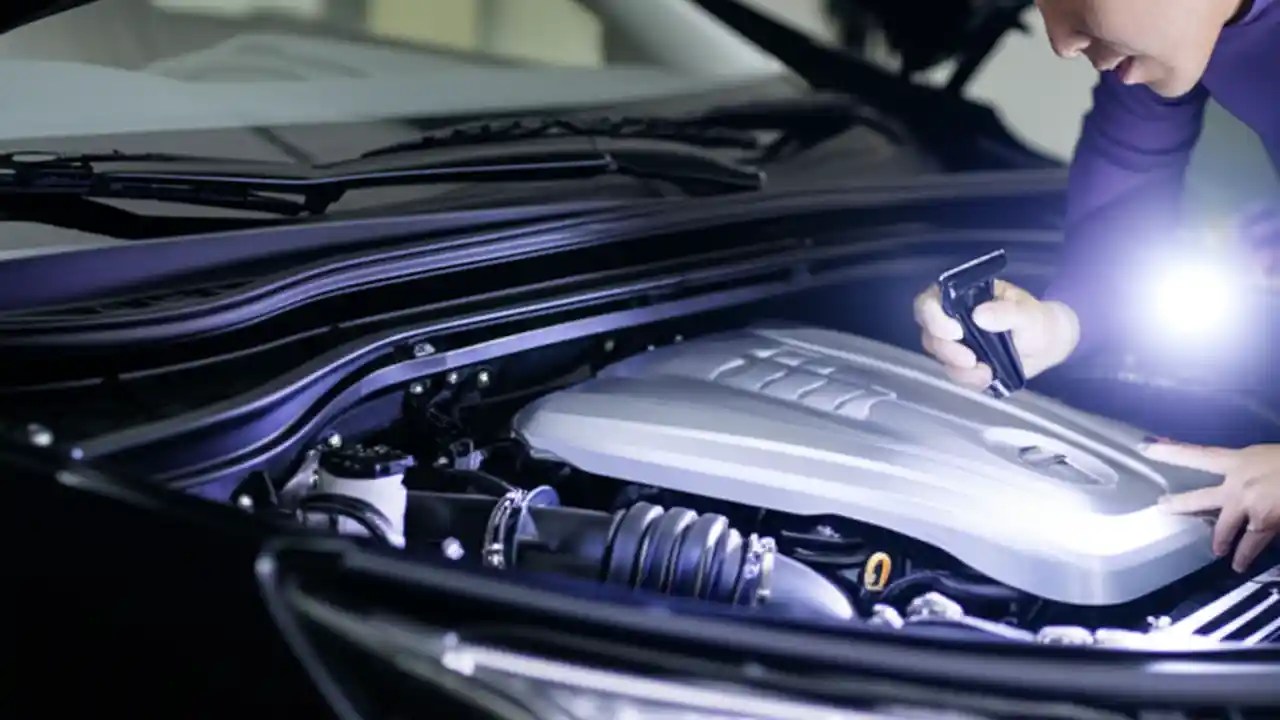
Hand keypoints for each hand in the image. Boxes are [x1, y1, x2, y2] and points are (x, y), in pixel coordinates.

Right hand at [912, 280, 1080, 389]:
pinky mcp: (961, 363)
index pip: (929, 302)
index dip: (933, 318)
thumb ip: (1006, 312)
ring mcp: (955, 341)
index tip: (956, 332)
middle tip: (971, 360)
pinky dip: (968, 379)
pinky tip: (988, 378)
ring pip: (939, 356)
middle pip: (929, 333)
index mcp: (962, 296)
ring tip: (986, 372)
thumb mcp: (1027, 313)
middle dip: (947, 350)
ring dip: (958, 368)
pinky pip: (954, 373)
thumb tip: (980, 315)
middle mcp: (952, 317)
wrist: (1047, 344)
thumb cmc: (1036, 320)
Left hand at [1143, 440, 1279, 572]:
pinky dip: (1247, 555)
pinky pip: (1252, 544)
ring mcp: (1249, 507)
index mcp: (1239, 460)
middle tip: (1163, 506)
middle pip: (1200, 497)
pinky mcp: (1264, 525)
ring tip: (1217, 550)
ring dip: (1221, 540)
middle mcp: (1237, 484)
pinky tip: (1241, 565)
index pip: (1198, 455)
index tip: (1144, 449)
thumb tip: (1247, 480)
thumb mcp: (1270, 457)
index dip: (1170, 452)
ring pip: (1225, 528)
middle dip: (1180, 504)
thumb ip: (1253, 469)